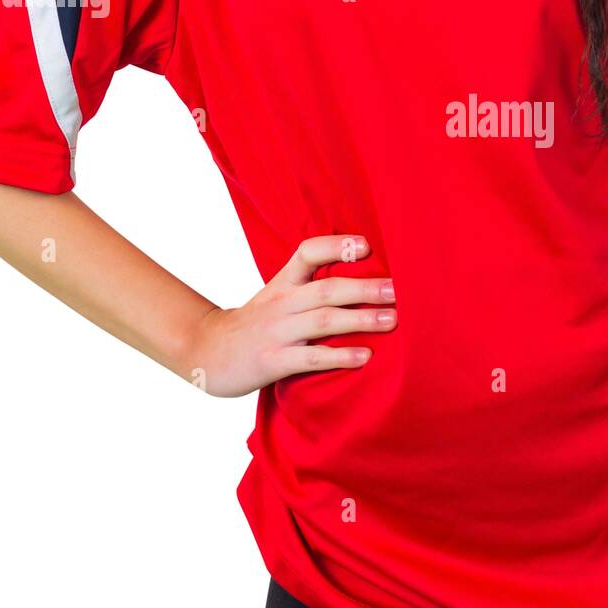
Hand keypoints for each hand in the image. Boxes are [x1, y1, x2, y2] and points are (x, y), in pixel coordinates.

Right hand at [183, 234, 394, 397]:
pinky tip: (365, 357)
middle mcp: (281, 303)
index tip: (366, 245)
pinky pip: (310, 358)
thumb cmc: (257, 323)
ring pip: (323, 320)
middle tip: (400, 290)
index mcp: (283, 283)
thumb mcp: (277, 295)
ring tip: (393, 319)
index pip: (307, 253)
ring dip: (361, 320)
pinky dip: (339, 357)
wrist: (206, 352)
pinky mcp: (272, 361)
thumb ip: (311, 285)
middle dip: (365, 288)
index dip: (335, 246)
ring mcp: (276, 332)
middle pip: (326, 288)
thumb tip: (365, 276)